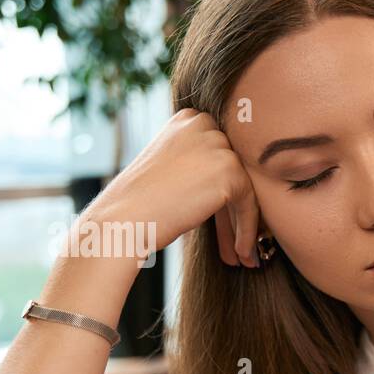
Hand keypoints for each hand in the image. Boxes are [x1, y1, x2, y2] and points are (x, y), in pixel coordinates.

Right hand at [79, 108, 261, 267]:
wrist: (124, 218)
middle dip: (234, 212)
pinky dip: (248, 231)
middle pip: (233, 173)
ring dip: (242, 224)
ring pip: (244, 190)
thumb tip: (231, 186)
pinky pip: (249, 205)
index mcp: (188, 119)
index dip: (223, 194)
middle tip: (235, 244)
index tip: (226, 224)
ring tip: (241, 254)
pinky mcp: (230, 170)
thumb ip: (202, 166)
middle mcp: (204, 124)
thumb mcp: (173, 169)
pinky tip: (242, 254)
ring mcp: (217, 144)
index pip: (219, 156)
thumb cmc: (142, 202)